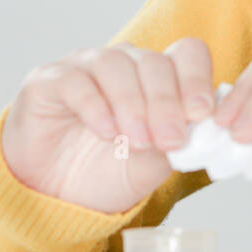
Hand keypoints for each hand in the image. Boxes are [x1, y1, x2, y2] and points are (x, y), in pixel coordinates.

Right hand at [0, 38, 215, 212]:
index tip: (201, 113)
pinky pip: (75, 81)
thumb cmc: (109, 172)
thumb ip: (176, 143)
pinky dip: (95, 106)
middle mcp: (124, 63)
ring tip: (138, 142)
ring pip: (115, 64)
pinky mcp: (48, 80)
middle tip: (171, 140)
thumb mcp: (152, 165)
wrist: (58, 197)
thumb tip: (202, 127)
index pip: (187, 53)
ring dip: (132, 104)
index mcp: (157, 77)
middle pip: (153, 62)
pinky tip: (106, 132)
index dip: (197, 78)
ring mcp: (84, 67)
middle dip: (166, 102)